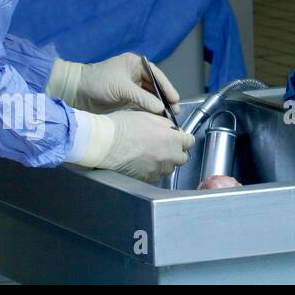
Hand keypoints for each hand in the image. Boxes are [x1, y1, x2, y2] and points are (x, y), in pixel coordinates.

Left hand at [46, 53, 179, 114]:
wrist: (75, 92)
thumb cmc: (97, 82)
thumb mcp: (121, 88)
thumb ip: (142, 98)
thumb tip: (160, 108)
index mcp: (136, 64)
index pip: (156, 75)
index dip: (167, 87)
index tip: (176, 99)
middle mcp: (135, 74)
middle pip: (155, 86)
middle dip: (165, 98)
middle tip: (175, 110)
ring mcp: (130, 87)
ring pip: (149, 96)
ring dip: (158, 105)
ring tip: (167, 116)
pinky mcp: (125, 99)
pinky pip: (141, 104)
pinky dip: (148, 110)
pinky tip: (155, 117)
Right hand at [76, 110, 193, 181]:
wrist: (104, 143)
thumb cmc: (122, 127)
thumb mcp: (149, 116)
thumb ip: (167, 125)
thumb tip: (173, 130)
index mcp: (172, 139)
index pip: (189, 141)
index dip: (183, 139)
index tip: (177, 138)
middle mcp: (169, 156)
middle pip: (182, 157)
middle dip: (176, 152)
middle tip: (163, 146)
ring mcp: (158, 169)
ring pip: (169, 168)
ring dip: (164, 162)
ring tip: (150, 155)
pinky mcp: (147, 179)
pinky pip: (156, 175)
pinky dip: (153, 170)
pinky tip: (142, 162)